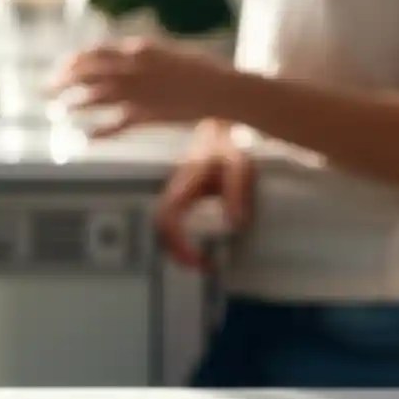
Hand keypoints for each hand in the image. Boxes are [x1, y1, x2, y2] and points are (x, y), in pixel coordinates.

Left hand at [53, 37, 227, 138]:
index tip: (60, 68)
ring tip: (60, 110)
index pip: (93, 53)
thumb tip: (119, 55)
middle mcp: (132, 69)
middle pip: (87, 73)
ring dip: (74, 104)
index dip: (72, 62)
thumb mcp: (165, 52)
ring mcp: (138, 93)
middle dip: (62, 81)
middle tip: (47, 89)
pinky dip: (100, 132)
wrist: (221, 89)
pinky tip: (87, 138)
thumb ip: (139, 55)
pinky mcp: (146, 115)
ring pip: (96, 98)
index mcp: (137, 50)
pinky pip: (116, 125)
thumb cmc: (198, 68)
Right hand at [156, 120, 253, 269]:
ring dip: (179, 248)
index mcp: (182, 184)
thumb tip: (235, 223)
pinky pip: (173, 223)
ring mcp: (174, 195)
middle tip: (203, 267)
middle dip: (177, 253)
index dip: (177, 244)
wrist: (222, 130)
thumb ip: (236, 191)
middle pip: (161, 229)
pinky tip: (202, 247)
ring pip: (164, 228)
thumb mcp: (238, 164)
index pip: (167, 220)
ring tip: (204, 262)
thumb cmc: (230, 145)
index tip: (199, 260)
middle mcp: (173, 191)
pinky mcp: (181, 199)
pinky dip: (182, 240)